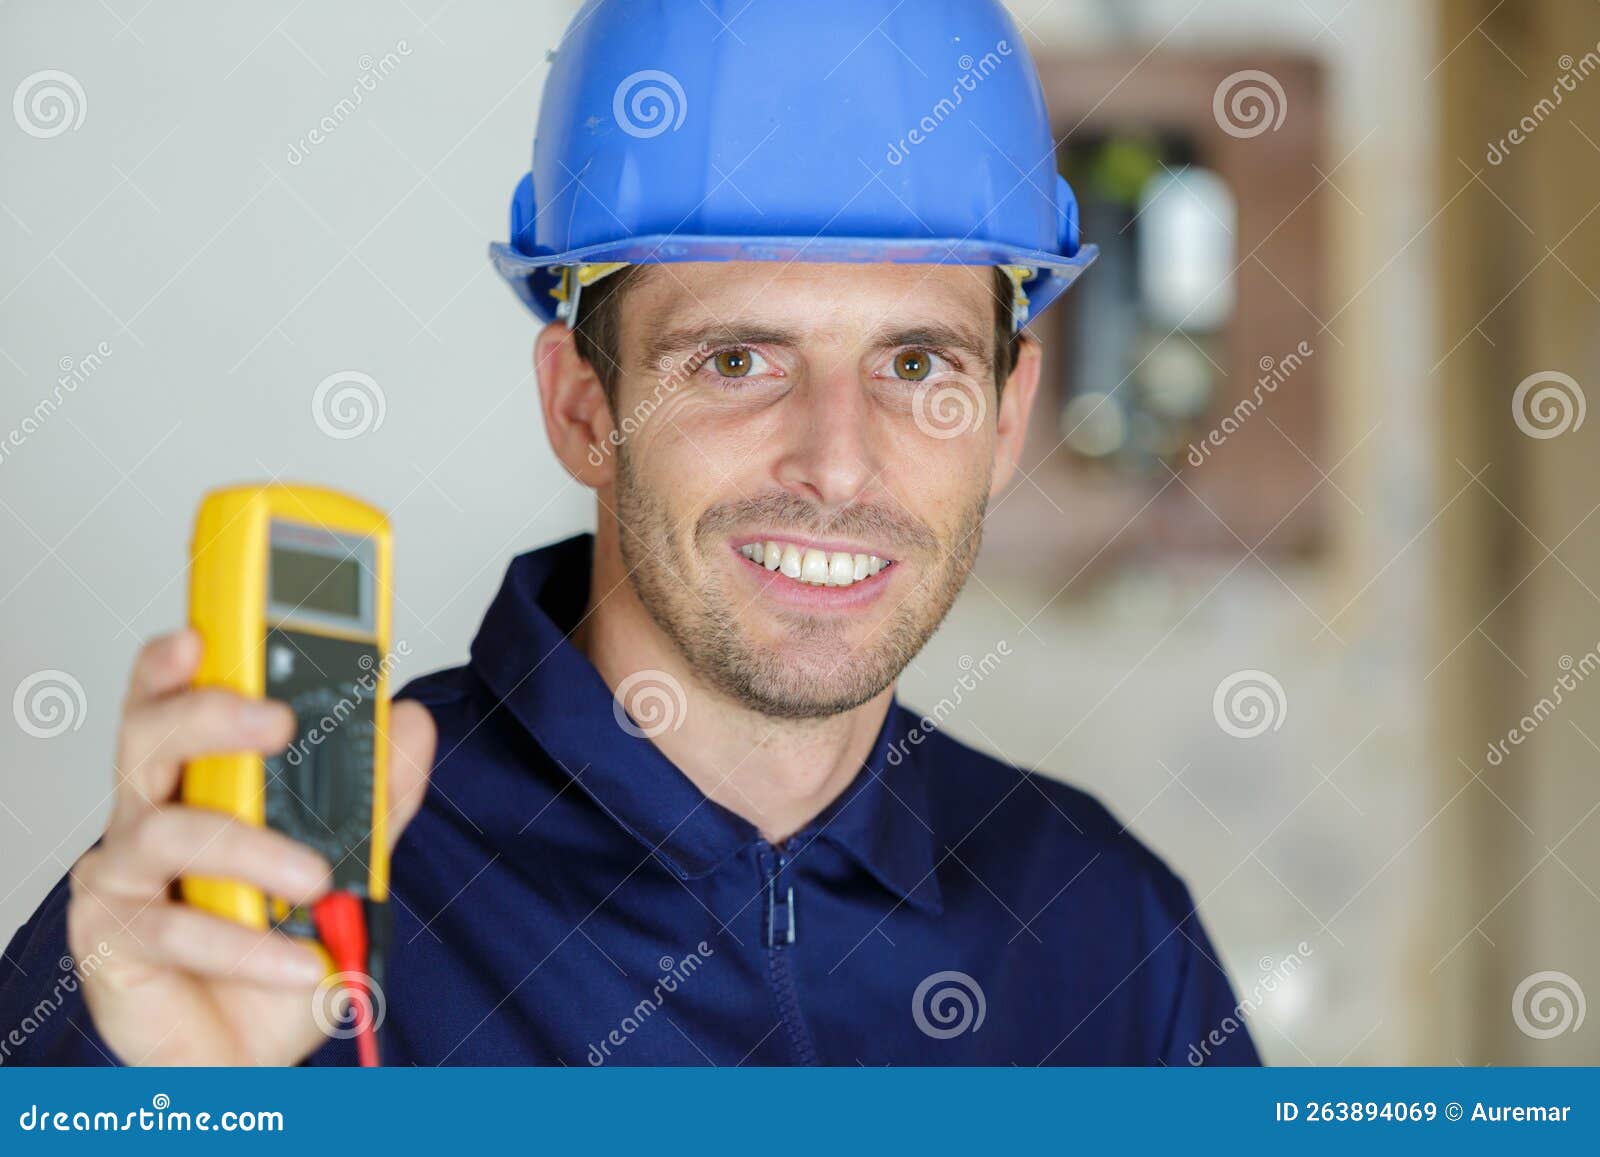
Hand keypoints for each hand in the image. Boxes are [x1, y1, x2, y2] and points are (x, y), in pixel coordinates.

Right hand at [65, 628, 435, 1064]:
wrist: (247, 1053)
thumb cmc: (275, 944)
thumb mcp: (345, 865)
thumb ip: (377, 796)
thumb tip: (412, 722)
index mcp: (198, 779)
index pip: (173, 700)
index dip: (176, 661)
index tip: (203, 631)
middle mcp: (149, 813)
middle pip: (151, 738)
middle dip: (210, 717)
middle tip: (275, 724)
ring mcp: (123, 875)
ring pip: (168, 833)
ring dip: (249, 853)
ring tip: (313, 880)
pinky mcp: (112, 939)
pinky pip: (173, 930)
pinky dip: (246, 946)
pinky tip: (298, 961)